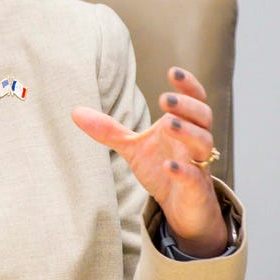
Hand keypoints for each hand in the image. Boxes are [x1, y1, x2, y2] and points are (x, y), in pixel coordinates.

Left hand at [71, 67, 227, 257]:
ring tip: (168, 123)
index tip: (173, 72)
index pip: (194, 99)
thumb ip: (108, 130)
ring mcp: (198, 165)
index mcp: (183, 125)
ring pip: (204, 143)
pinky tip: (169, 166)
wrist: (180, 208)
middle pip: (203, 116)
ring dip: (188, 132)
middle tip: (165, 99)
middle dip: (186, 106)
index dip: (188, 85)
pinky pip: (195, 178)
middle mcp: (194, 141)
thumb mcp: (132, 147)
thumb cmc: (161, 169)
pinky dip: (184, 171)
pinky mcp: (196, 190)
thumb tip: (75, 111)